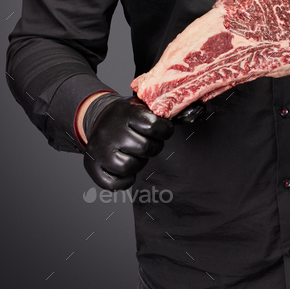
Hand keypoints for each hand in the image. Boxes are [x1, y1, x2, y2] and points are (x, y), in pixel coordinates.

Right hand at [83, 94, 204, 189]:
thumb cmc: (127, 114)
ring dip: (138, 163)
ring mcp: (99, 149)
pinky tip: (126, 170)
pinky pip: (113, 184)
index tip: (162, 130)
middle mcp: (110, 131)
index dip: (164, 130)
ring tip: (135, 153)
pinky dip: (124, 181)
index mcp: (125, 113)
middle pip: (144, 148)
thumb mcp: (142, 104)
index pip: (154, 126)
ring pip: (129, 167)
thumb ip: (163, 110)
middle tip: (147, 142)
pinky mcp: (92, 166)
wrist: (97, 116)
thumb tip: (197, 110)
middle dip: (152, 147)